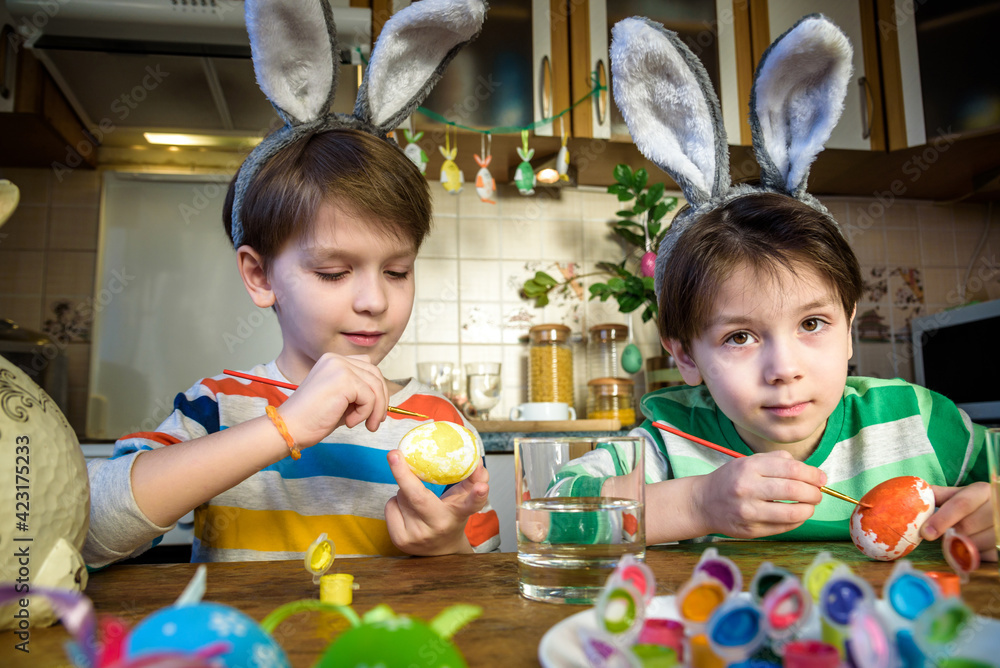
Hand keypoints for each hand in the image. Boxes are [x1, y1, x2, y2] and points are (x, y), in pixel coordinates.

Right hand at [278, 353, 388, 447]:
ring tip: (366, 425)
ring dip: (376, 409)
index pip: (368, 367)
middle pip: (375, 374)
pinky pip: (370, 397)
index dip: (376, 388)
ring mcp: (340, 367)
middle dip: (381, 399)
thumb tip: (382, 396)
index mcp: (333, 360)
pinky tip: (348, 422)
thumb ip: (358, 391)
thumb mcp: (340, 399)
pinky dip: (364, 414)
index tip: (374, 410)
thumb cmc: (312, 418)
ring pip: (376, 386)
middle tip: (376, 421)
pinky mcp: (344, 380)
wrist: (290, 428)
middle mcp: (336, 359)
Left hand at [384, 449, 489, 554]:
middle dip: (403, 474)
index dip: (477, 495)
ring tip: (416, 499)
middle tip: (394, 454)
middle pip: (418, 497)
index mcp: (458, 513)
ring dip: (404, 490)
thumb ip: (474, 479)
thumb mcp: (465, 498)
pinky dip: (395, 502)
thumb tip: (478, 462)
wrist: (441, 552)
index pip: (470, 505)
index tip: (483, 487)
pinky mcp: (400, 540)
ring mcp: (417, 535)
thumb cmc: (452, 517)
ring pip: (400, 497)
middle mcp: (438, 526)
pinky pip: (390, 507)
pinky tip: (407, 510)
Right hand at [693, 450, 826, 538]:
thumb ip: (778, 460)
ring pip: (792, 512)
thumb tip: (810, 471)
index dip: (813, 474)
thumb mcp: (748, 461)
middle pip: (794, 490)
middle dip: (814, 492)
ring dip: (808, 509)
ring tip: (809, 505)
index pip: (792, 469)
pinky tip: (796, 514)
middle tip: (817, 493)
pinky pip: (784, 527)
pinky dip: (797, 521)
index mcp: (749, 468)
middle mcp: (748, 489)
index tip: (821, 478)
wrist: (703, 503)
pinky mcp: (751, 530)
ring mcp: (749, 512)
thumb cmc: (730, 480)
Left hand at [920, 483, 997, 561]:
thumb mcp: (959, 494)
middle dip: (948, 535)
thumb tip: (912, 497)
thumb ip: (938, 495)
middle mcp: (996, 506)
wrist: (998, 510)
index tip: (925, 533)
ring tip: (957, 540)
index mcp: (981, 491)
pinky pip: (984, 556)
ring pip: (975, 544)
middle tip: (942, 538)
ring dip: (959, 546)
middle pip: (966, 527)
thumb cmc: (974, 503)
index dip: (941, 520)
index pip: (960, 505)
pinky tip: (969, 548)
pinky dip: (971, 556)